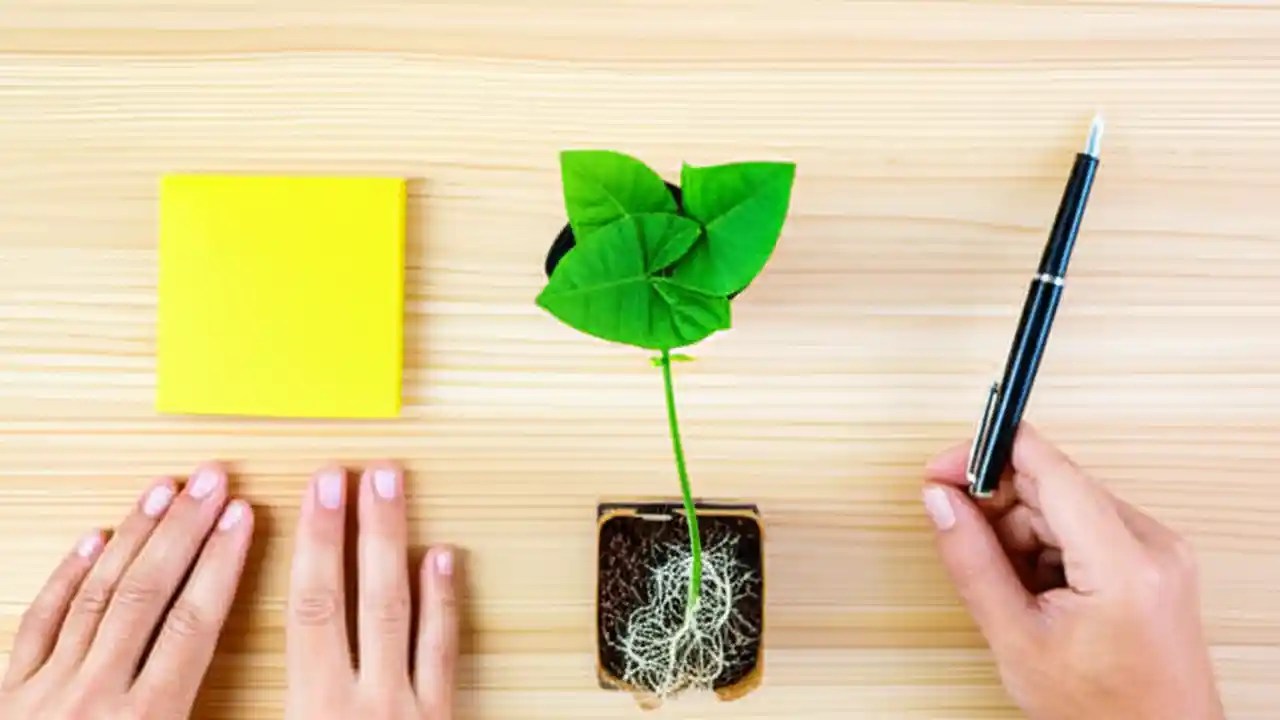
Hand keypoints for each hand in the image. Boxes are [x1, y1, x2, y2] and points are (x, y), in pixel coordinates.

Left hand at [0, 466, 253, 719]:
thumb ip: (198, 715)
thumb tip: (265, 712)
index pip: (193, 624)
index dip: (221, 563)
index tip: (240, 520)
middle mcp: (94, 697)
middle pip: (147, 593)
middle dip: (184, 529)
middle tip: (210, 482)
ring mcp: (45, 690)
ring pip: (96, 595)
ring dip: (135, 536)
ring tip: (163, 492)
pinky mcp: (9, 694)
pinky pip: (39, 622)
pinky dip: (67, 577)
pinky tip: (93, 540)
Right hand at [286, 464, 459, 719]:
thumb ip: (276, 701)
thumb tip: (258, 660)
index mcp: (317, 709)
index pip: (312, 607)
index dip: (317, 542)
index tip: (321, 492)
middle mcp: (369, 701)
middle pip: (366, 595)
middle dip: (365, 528)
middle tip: (369, 473)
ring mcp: (413, 707)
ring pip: (405, 612)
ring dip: (401, 546)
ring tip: (398, 493)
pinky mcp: (445, 717)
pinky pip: (443, 652)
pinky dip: (443, 602)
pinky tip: (442, 560)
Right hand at [923, 425, 1224, 719]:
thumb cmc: (1102, 712)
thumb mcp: (1016, 640)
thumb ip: (972, 561)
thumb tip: (941, 501)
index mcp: (1124, 565)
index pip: (1051, 468)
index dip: (989, 453)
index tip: (945, 466)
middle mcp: (1153, 545)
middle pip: (1054, 485)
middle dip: (998, 503)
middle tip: (959, 532)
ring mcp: (1158, 550)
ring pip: (1065, 505)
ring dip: (1020, 529)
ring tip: (1008, 585)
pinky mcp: (1153, 559)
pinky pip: (1085, 526)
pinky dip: (1047, 545)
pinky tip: (1035, 586)